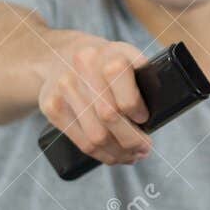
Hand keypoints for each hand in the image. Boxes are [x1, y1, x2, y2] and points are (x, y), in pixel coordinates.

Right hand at [36, 36, 151, 165]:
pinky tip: (114, 156)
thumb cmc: (104, 62)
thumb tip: (158, 117)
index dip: (136, 108)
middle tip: (144, 148)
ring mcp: (64, 87)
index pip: (122, 84)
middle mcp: (84, 67)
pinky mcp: (50, 106)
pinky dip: (102, 155)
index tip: (144, 119)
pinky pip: (81, 142)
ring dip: (119, 153)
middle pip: (110, 116)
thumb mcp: (126, 57)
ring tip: (132, 156)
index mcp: (110, 52)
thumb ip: (142, 78)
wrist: (59, 54)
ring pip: (97, 135)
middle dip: (133, 140)